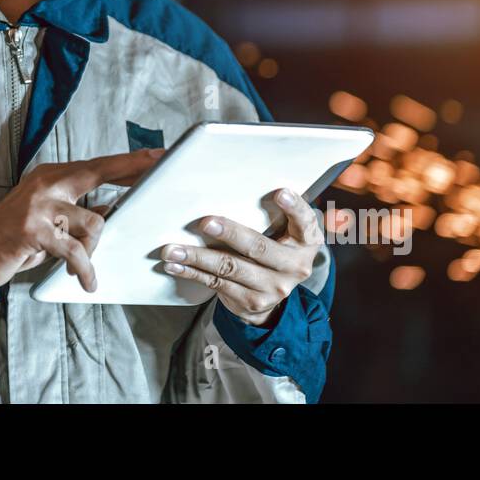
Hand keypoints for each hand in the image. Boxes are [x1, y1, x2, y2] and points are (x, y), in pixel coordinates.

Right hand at [0, 148, 163, 293]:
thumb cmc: (13, 240)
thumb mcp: (49, 221)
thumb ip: (77, 212)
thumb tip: (112, 209)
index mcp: (51, 177)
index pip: (97, 165)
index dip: (128, 161)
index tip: (157, 156)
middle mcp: (46, 182)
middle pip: (100, 171)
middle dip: (132, 170)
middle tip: (158, 164)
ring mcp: (39, 204)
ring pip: (93, 222)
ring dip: (92, 250)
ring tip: (82, 266)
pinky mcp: (33, 229)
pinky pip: (74, 250)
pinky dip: (84, 268)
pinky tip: (86, 281)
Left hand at [158, 187, 322, 325]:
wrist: (274, 295)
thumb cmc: (276, 246)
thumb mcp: (287, 230)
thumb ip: (274, 211)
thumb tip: (236, 177)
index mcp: (307, 241)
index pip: (304, 222)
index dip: (294, 207)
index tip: (280, 192)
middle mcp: (294, 266)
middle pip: (259, 248)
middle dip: (230, 234)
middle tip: (205, 223)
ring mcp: (273, 288)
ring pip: (230, 268)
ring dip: (198, 257)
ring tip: (172, 249)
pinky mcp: (250, 301)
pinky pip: (216, 283)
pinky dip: (192, 272)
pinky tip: (174, 264)